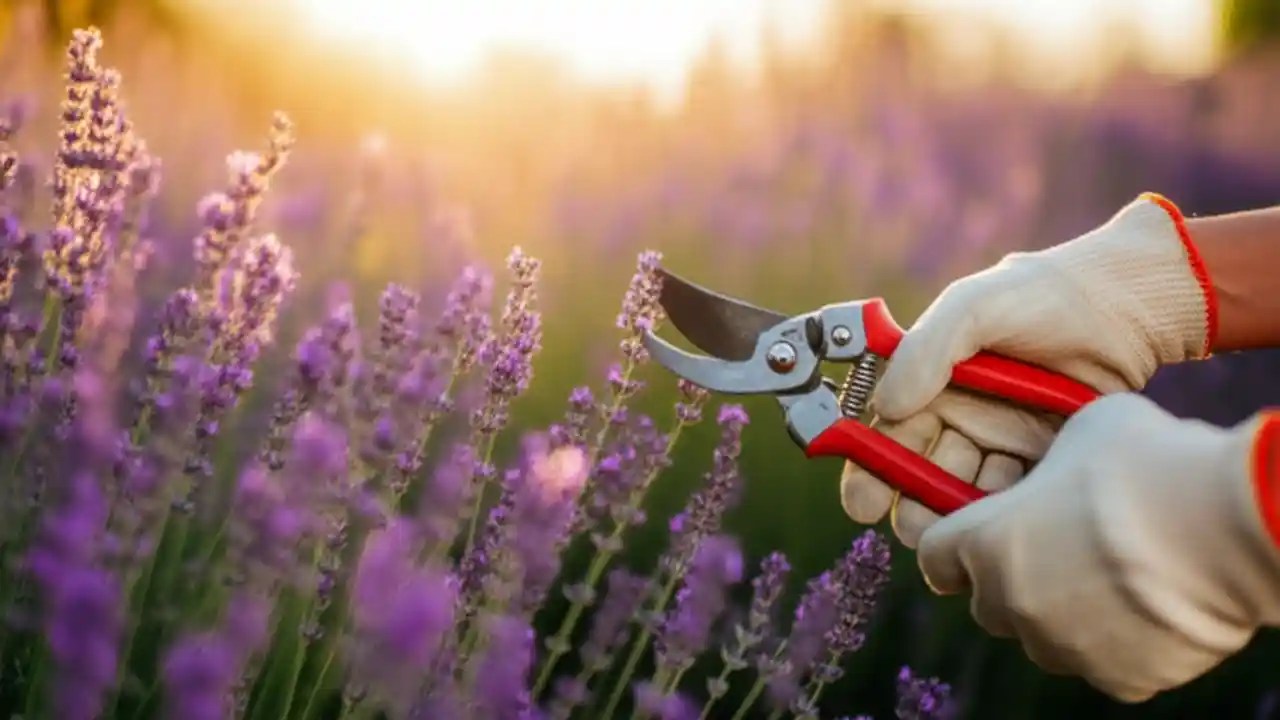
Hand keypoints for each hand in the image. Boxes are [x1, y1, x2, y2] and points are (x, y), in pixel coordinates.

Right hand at [841, 193, 1215, 546]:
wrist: (1126, 304)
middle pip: (923, 475)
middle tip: (916, 531)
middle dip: (914, 507)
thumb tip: (888, 405)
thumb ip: (926, 350)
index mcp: (932, 384)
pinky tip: (1016, 509)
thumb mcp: (973, 307)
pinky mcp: (1045, 459)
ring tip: (970, 525)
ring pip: (968, 493)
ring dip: (962, 514)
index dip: (869, 471)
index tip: (863, 505)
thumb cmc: (1041, 294)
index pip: (889, 435)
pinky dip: (1011, 509)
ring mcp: (1003, 441)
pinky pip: (1019, 495)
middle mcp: (962, 417)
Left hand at [916, 393, 1279, 702]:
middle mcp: (1013, 603)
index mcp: (986, 541)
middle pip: (990, 604)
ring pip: (1047, 639)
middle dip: (1011, 580)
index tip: (974, 537)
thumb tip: (1059, 469)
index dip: (953, 545)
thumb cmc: (1149, 462)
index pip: (936, 556)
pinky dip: (1121, 643)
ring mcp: (1065, 647)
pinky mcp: (1120, 679)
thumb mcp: (1083, 432)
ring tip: (1113, 575)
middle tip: (1057, 550)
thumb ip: (1049, 461)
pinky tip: (1152, 604)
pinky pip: (1105, 664)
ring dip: (1064, 614)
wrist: (1227, 525)